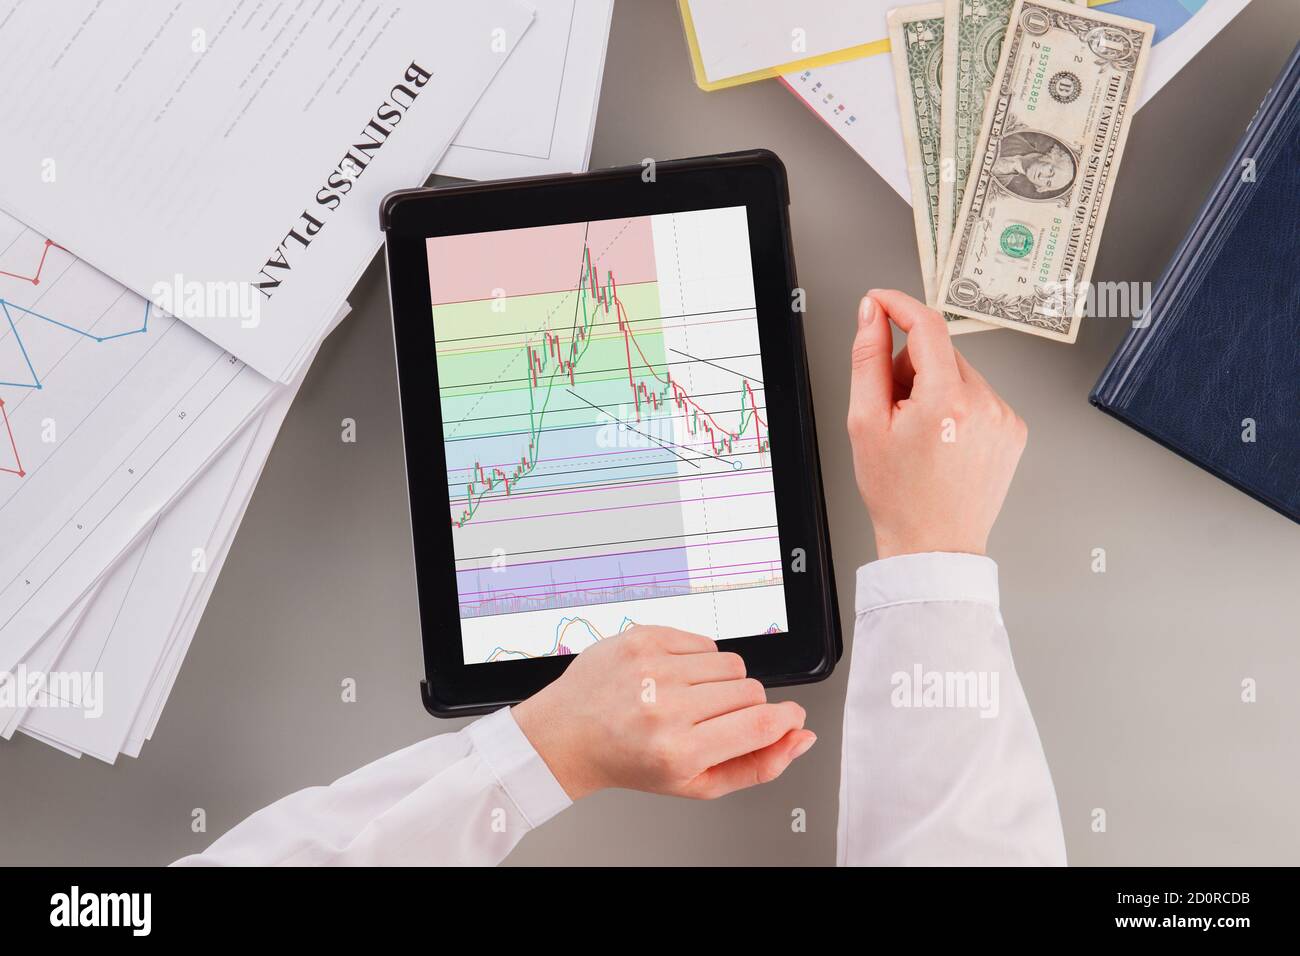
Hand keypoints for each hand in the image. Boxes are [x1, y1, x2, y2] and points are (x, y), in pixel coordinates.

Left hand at [511, 626, 814, 800]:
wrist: (569, 734)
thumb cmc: (631, 761)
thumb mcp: (696, 784)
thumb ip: (756, 766)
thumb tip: (800, 737)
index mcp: (679, 750)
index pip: (761, 723)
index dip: (787, 719)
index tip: (792, 717)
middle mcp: (665, 707)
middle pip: (752, 691)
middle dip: (744, 706)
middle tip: (711, 720)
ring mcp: (652, 668)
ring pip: (732, 664)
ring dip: (722, 682)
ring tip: (690, 699)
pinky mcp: (643, 638)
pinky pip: (704, 642)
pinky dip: (698, 660)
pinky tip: (673, 678)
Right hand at [846, 289, 1026, 558]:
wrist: (932, 544)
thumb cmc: (897, 494)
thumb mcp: (864, 423)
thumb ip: (867, 358)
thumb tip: (871, 314)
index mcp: (946, 401)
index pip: (927, 325)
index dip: (898, 305)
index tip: (879, 301)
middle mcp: (984, 404)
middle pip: (940, 352)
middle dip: (910, 369)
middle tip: (893, 412)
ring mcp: (1005, 417)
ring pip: (960, 373)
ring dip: (935, 388)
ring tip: (920, 434)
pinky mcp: (1014, 429)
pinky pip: (979, 396)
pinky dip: (957, 406)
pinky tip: (943, 440)